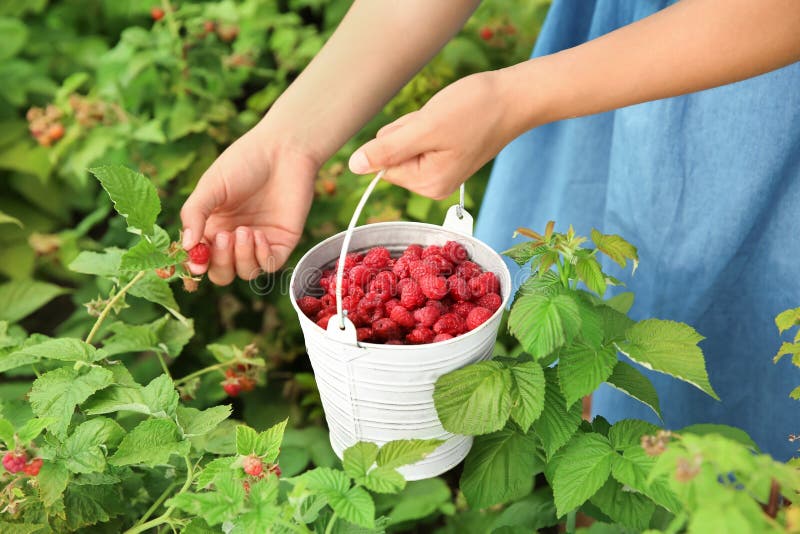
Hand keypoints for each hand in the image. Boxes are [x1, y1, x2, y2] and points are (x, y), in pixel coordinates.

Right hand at [180, 126, 317, 283]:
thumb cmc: (244, 162)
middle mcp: (234, 239)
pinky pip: (269, 265)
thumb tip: (186, 246)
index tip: (191, 264)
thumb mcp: (211, 186)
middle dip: (219, 263)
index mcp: (212, 226)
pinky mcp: (282, 242)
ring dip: (240, 258)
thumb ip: (195, 214)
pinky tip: (258, 235)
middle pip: (222, 273)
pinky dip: (260, 256)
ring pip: (245, 272)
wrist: (283, 150)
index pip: (199, 258)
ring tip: (243, 230)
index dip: (193, 266)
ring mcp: (259, 242)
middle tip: (223, 237)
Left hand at [347, 71, 515, 198]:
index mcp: (428, 185)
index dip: (398, 138)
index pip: (385, 165)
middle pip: (395, 154)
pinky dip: (430, 123)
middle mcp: (434, 185)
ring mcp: (442, 171)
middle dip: (409, 131)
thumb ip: (387, 149)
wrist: (514, 97)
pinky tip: (451, 118)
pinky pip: (422, 138)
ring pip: (407, 143)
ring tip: (447, 118)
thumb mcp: (425, 128)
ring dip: (420, 125)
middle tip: (439, 121)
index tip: (425, 128)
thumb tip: (353, 167)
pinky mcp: (448, 156)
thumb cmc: (474, 110)